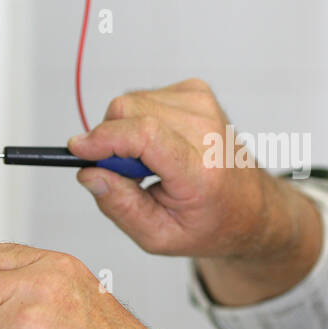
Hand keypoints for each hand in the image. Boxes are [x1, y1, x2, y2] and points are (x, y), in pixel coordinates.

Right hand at [65, 77, 281, 259]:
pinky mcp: (198, 92)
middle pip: (128, 110)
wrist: (250, 206)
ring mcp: (204, 105)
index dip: (104, 138)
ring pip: (132, 101)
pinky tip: (161, 145)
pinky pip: (145, 97)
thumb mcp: (159, 236)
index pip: (146, 135)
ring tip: (150, 164)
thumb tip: (88, 173)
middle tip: (127, 173)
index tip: (77, 149)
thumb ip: (119, 206)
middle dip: (110, 139)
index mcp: (200, 172)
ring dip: (127, 132)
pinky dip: (142, 120)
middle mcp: (206, 130)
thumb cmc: (208, 223)